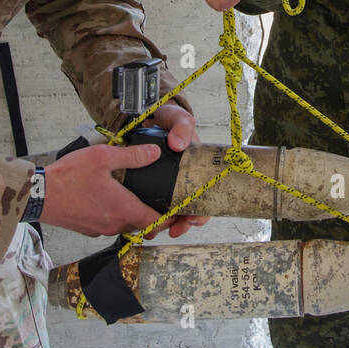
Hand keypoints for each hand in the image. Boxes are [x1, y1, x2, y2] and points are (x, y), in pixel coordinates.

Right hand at [41, 143, 167, 236]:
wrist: (38, 195)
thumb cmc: (68, 177)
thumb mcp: (103, 157)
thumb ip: (132, 156)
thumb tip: (155, 154)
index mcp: (123, 208)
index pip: (157, 222)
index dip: (170, 218)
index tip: (178, 211)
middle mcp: (113, 224)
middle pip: (142, 225)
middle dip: (152, 216)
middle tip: (158, 200)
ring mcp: (99, 229)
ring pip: (125, 225)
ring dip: (132, 215)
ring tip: (134, 196)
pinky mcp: (87, 229)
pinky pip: (108, 225)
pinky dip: (115, 215)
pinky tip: (110, 199)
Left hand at [150, 101, 208, 238]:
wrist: (150, 117)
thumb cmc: (170, 120)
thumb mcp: (179, 119)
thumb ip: (181, 128)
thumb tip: (178, 144)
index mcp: (198, 169)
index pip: (206, 196)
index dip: (202, 212)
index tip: (192, 219)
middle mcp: (185, 179)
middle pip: (189, 209)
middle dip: (182, 224)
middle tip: (173, 230)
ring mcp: (168, 183)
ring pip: (170, 210)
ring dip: (164, 223)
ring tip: (153, 230)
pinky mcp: (151, 183)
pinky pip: (152, 203)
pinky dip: (148, 215)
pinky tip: (142, 221)